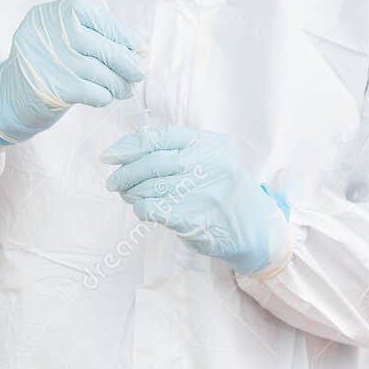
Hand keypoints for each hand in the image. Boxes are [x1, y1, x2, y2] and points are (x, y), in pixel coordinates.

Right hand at [0, 0, 143, 143]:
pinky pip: (94, 92)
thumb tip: (140, 47)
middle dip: (127, 63)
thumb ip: (98, 36)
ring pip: (101, 72)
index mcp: (59, 11)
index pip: (103, 21)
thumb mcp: (66, 38)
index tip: (139, 49)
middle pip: (104, 48)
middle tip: (139, 74)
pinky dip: (104, 96)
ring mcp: (53, 60)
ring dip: (119, 83)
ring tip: (125, 89)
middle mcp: (53, 32)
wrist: (11, 94)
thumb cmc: (48, 62)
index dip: (125, 37)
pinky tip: (104, 96)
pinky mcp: (55, 88)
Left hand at [102, 125, 288, 274]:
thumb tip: (127, 150)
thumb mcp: (212, 160)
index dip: (129, 145)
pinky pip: (151, 209)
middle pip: (150, 162)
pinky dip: (141, 209)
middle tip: (114, 182)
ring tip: (130, 195)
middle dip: (124, 173)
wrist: (257, 232)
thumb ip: (178, 151)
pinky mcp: (192, 217)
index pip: (159, 136)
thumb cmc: (226, 192)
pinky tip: (145, 209)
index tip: (111, 155)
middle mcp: (207, 164)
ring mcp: (201, 191)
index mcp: (209, 144)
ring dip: (131, 193)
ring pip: (147, 187)